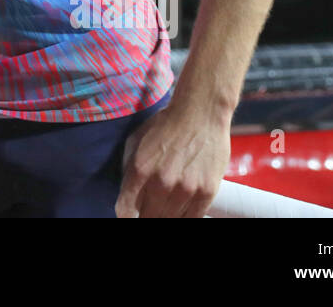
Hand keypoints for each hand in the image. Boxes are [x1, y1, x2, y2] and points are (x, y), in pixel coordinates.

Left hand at [115, 102, 230, 217]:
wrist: (200, 113)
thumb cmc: (167, 124)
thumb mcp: (136, 140)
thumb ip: (129, 169)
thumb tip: (126, 194)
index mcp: (140, 169)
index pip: (126, 210)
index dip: (127, 215)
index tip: (131, 214)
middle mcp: (161, 182)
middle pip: (149, 218)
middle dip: (147, 214)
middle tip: (151, 207)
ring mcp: (186, 189)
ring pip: (171, 220)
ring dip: (166, 215)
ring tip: (167, 204)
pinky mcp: (206, 192)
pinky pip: (192, 218)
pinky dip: (185, 217)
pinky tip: (181, 210)